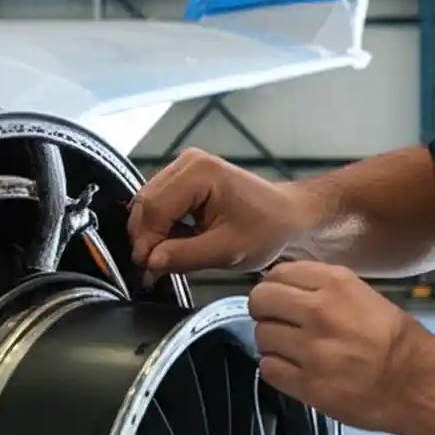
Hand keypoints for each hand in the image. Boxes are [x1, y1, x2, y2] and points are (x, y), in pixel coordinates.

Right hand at [128, 148, 311, 279]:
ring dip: (152, 235)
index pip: (154, 208)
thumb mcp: (227, 250)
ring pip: (148, 205)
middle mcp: (187, 162)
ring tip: (165, 261)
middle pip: (145, 204)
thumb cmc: (267, 229)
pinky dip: (161, 228)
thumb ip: (185, 256)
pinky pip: (159, 204)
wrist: (288, 215)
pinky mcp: (184, 179)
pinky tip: (174, 246)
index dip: (145, 242)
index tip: (146, 272)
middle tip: (151, 272)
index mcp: (199, 172)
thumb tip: (149, 263)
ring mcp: (184, 168)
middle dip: (146, 239)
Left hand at [248, 261, 434, 434]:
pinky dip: (277, 368)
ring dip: (273, 342)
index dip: (275, 286)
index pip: (277, 273)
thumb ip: (322, 287)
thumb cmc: (393, 337)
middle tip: (278, 321)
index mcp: (336, 284)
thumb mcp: (362, 294)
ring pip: (262, 335)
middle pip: (261, 301)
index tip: (281, 297)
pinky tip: (294, 368)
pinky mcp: (308, 385)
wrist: (415, 383)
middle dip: (265, 310)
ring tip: (292, 348)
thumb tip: (282, 286)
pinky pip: (268, 368)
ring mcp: (312, 350)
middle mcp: (320, 312)